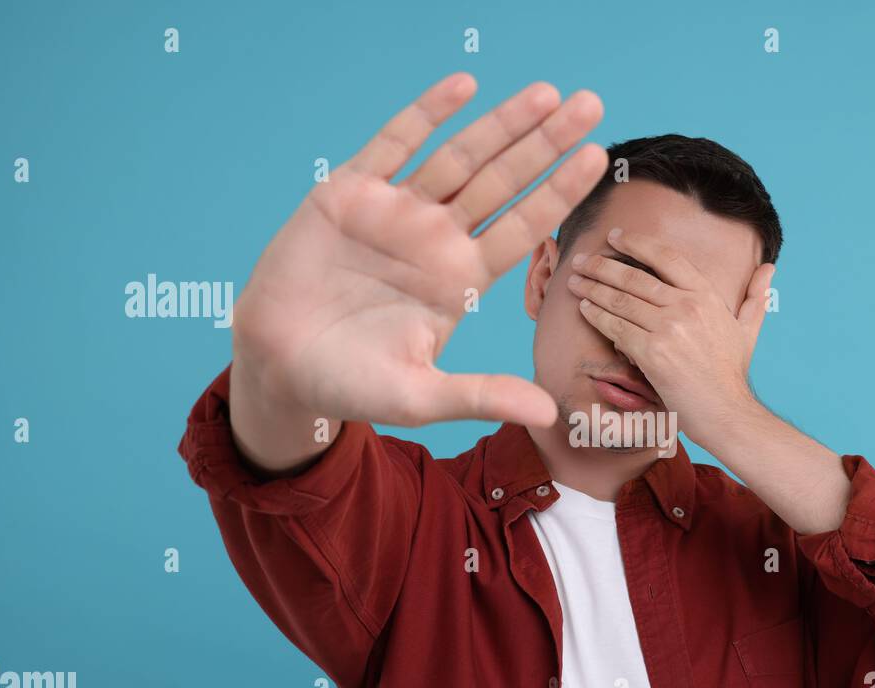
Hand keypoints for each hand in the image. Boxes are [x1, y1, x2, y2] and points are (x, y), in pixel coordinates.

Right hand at [232, 72, 606, 429]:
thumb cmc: (352, 385)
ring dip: (502, 124)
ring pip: (459, 157)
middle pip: (503, 181)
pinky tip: (464, 86)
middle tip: (592, 104)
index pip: (523, 228)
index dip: (558, 192)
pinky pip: (393, 144)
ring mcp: (396, 211)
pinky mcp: (349, 193)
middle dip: (544, 143)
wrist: (278, 366)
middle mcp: (437, 238)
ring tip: (548, 93)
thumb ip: (482, 396)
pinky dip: (426, 114)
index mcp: (461, 280)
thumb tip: (549, 414)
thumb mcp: (421, 396)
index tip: (596, 158)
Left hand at [567, 227, 774, 446]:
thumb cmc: (732, 374)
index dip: (636, 243)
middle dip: (602, 266)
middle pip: (635, 276)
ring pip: (621, 300)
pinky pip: (616, 327)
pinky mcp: (652, 352)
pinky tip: (584, 309)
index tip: (615, 236)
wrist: (726, 412)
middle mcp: (687, 305)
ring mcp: (668, 328)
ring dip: (593, 288)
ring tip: (575, 281)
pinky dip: (597, 315)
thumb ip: (755, 296)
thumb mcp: (748, 329)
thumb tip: (770, 268)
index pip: (666, 256)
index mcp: (706, 295)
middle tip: (581, 261)